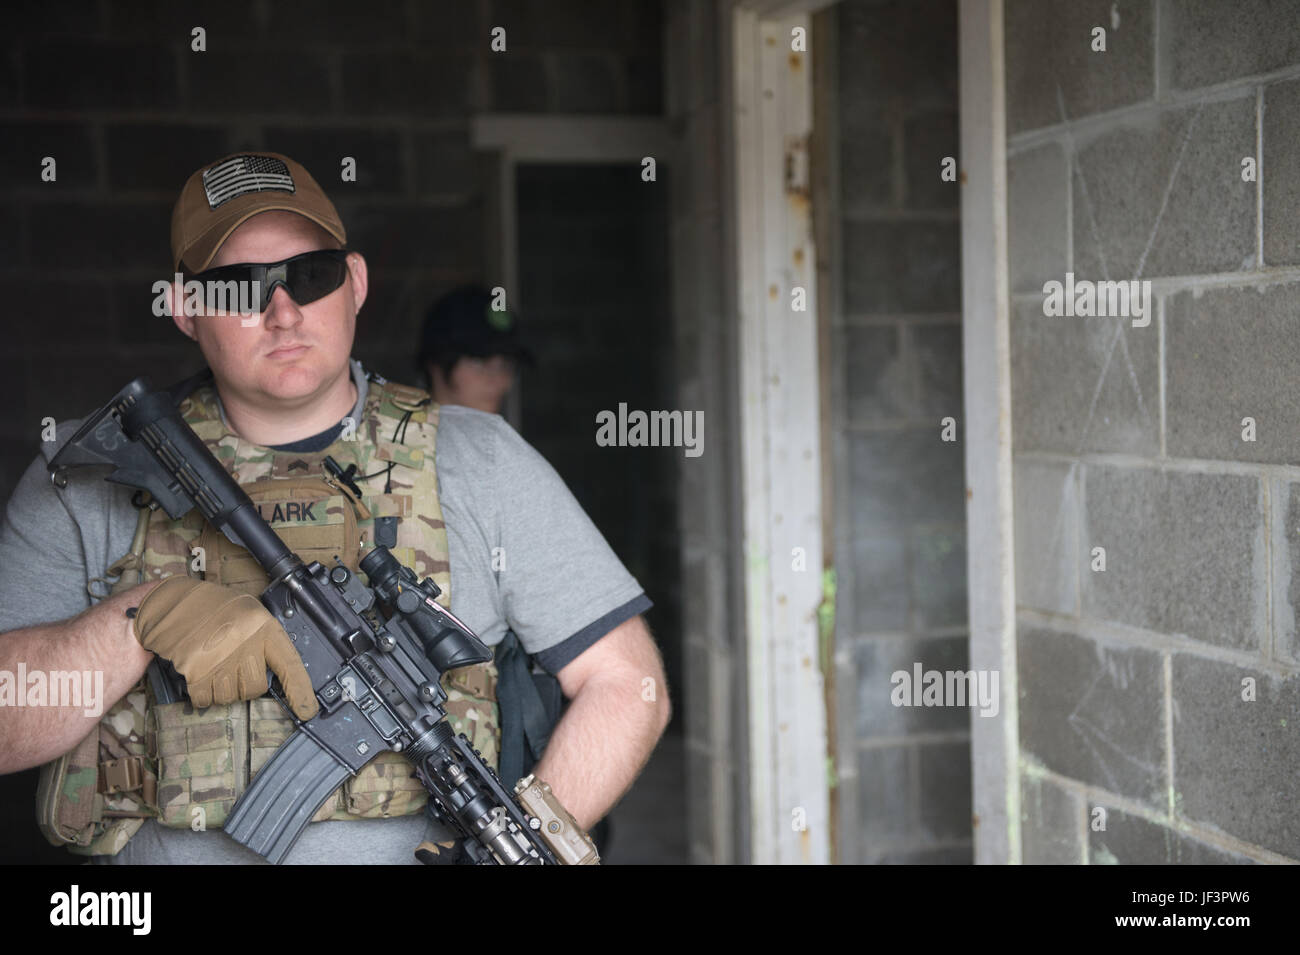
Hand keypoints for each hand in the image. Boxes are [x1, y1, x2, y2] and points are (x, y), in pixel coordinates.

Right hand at [131, 576, 318, 719]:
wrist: (172, 602)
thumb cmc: (215, 609)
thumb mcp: (250, 614)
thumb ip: (265, 642)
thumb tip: (277, 678)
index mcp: (263, 626)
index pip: (290, 664)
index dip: (300, 691)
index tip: (308, 710)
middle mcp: (244, 642)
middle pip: (255, 688)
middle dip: (245, 684)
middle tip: (232, 666)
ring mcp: (219, 657)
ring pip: (230, 697)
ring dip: (222, 689)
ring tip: (214, 664)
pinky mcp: (194, 670)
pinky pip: (206, 700)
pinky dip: (202, 695)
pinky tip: (200, 674)